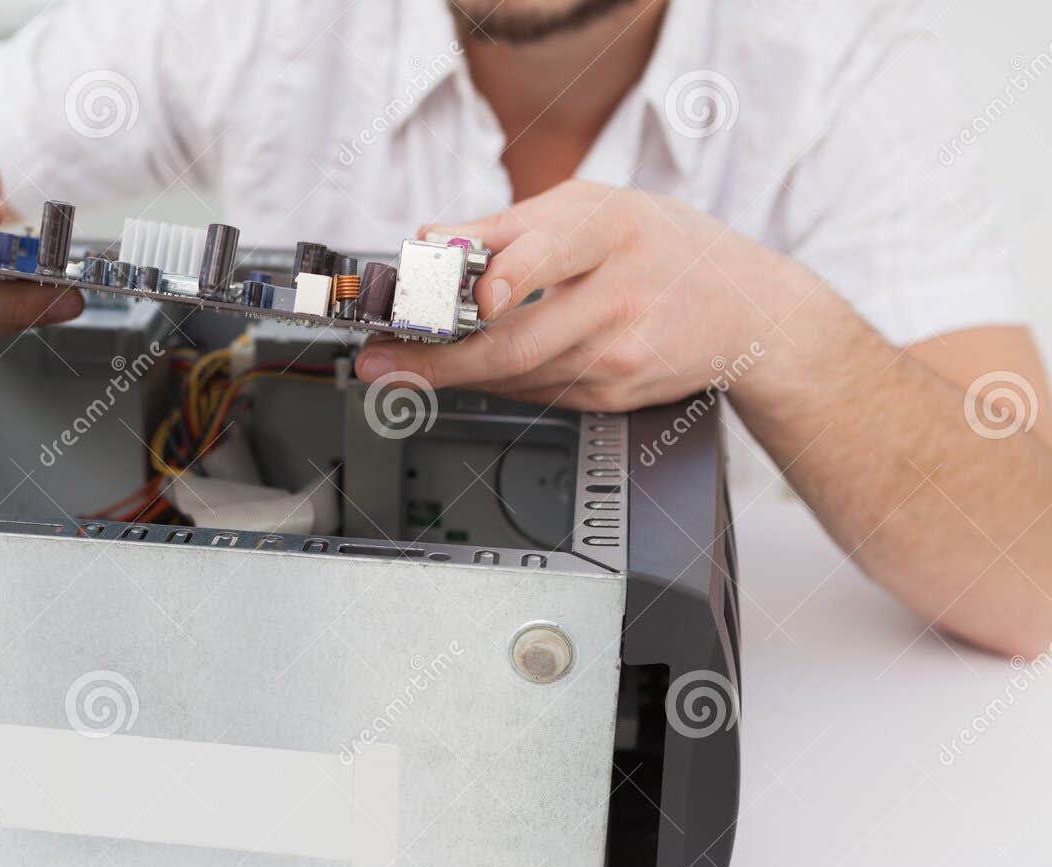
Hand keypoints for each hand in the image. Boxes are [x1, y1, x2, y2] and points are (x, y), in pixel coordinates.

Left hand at [353, 179, 808, 410]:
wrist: (751, 314)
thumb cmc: (665, 247)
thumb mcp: (596, 208)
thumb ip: (509, 224)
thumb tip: (431, 238)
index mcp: (612, 230)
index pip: (547, 253)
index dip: (502, 277)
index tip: (460, 296)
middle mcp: (619, 295)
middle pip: (515, 341)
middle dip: (434, 360)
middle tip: (379, 362)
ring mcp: (619, 354)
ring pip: (514, 375)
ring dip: (452, 374)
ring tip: (402, 365)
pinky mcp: (614, 396)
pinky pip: (534, 394)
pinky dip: (494, 382)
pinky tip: (472, 370)